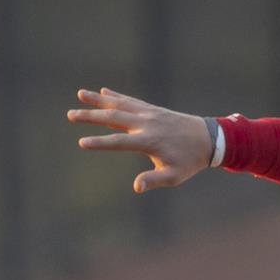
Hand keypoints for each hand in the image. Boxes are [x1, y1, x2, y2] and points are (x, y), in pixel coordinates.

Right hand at [68, 87, 211, 193]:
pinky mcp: (153, 109)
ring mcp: (149, 113)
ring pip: (120, 104)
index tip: (82, 142)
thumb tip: (136, 187)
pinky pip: (131, 101)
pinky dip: (117, 96)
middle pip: (114, 117)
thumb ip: (154, 179)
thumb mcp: (174, 176)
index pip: (119, 141)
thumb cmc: (190, 161)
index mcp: (149, 141)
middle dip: (91, 116)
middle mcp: (146, 123)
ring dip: (99, 100)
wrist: (208, 138)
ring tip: (80, 94)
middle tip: (70, 114)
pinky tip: (104, 92)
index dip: (100, 142)